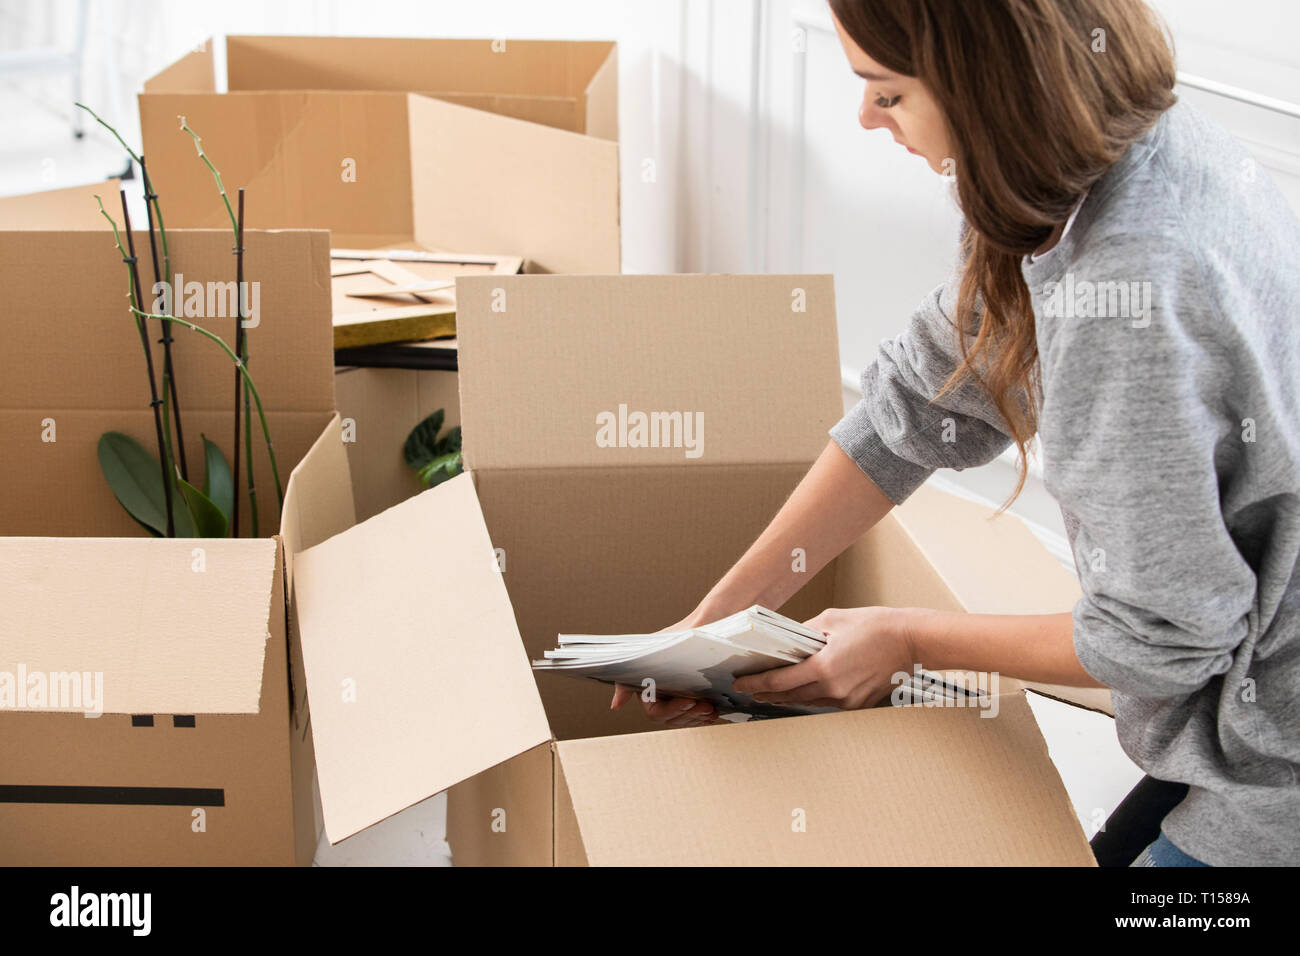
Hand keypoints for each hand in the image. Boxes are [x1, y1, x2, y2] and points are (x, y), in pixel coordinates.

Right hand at [610, 610, 724, 727]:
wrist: (714, 617)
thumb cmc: (690, 628)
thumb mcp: (664, 646)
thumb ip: (634, 674)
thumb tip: (615, 706)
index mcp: (647, 679)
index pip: (654, 711)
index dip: (671, 711)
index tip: (690, 701)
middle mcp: (660, 688)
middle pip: (669, 718)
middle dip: (687, 715)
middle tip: (705, 705)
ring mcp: (677, 693)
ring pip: (682, 719)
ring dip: (697, 717)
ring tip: (711, 708)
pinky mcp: (694, 694)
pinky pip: (695, 716)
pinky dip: (704, 717)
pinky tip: (714, 712)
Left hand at [732, 606, 915, 709]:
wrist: (910, 640)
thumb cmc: (875, 626)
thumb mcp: (831, 620)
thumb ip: (804, 633)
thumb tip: (787, 642)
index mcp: (823, 667)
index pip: (778, 681)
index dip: (755, 684)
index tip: (741, 683)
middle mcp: (833, 689)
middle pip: (789, 697)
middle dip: (767, 694)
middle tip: (751, 691)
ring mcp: (847, 700)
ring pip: (808, 702)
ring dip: (788, 697)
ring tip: (772, 693)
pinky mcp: (858, 705)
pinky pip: (827, 703)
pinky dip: (813, 696)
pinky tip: (805, 690)